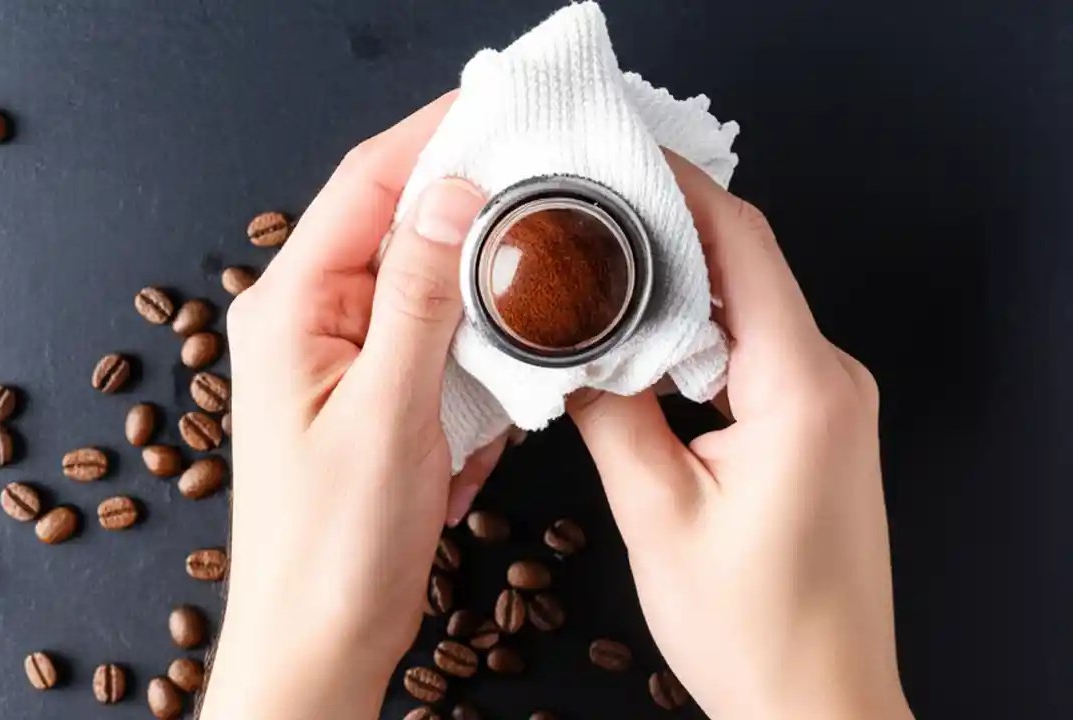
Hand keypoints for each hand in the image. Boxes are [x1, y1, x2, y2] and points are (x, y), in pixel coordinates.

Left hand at [201, 95, 494, 718]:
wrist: (317, 644)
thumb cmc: (331, 549)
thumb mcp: (387, 413)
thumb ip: (419, 299)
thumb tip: (452, 193)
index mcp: (291, 309)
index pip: (366, 183)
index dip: (435, 134)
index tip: (504, 102)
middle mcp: (308, 321)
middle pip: (395, 222)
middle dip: (470, 199)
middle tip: (546, 175)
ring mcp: (340, 358)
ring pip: (422, 282)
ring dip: (479, 278)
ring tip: (539, 267)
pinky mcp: (371, 394)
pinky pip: (431, 340)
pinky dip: (475, 342)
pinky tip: (508, 361)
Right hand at [568, 152, 913, 719]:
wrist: (818, 703)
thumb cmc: (756, 628)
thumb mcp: (657, 513)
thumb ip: (610, 413)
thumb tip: (569, 349)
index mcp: (802, 387)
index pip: (744, 245)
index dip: (682, 188)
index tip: (623, 155)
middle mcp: (831, 380)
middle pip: (748, 266)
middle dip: (669, 229)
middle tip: (590, 210)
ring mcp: (831, 404)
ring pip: (750, 310)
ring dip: (681, 288)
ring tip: (602, 273)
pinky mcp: (817, 429)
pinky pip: (756, 354)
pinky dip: (700, 338)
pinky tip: (645, 347)